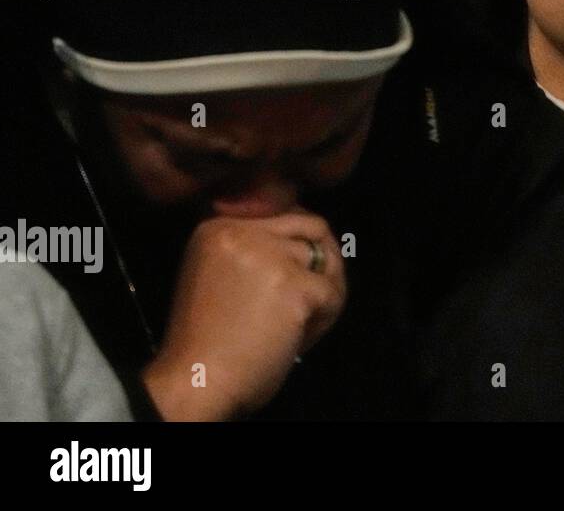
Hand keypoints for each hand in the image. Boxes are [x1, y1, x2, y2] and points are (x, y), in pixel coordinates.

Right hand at [141, 209, 345, 420]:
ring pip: (326, 261)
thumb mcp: (217, 274)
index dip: (299, 246)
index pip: (285, 214)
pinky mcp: (294, 284)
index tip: (291, 279)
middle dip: (321, 263)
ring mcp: (270, 255)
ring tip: (298, 326)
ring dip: (322, 295)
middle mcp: (243, 230)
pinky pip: (334, 293)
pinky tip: (300, 340)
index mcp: (218, 225)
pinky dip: (326, 320)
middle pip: (312, 228)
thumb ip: (254, 250)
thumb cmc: (205, 340)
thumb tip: (309, 239)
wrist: (194, 382)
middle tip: (310, 298)